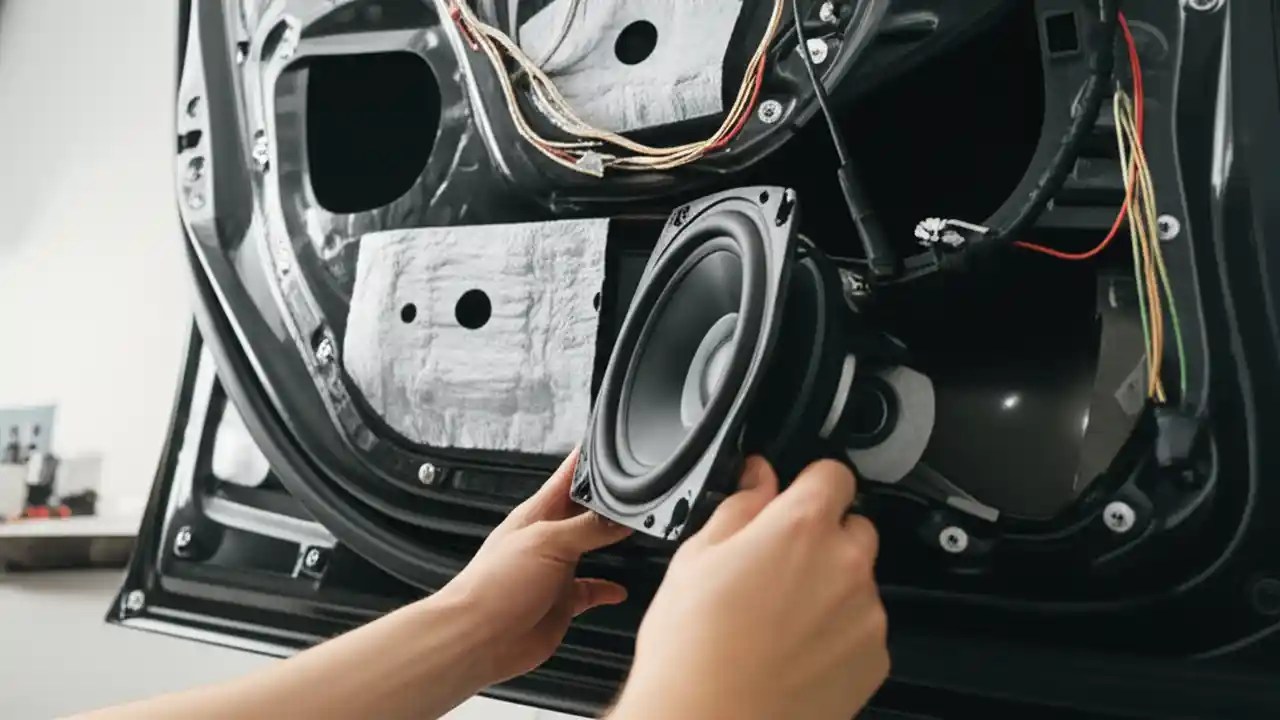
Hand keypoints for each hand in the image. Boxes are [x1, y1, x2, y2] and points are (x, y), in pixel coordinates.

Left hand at [434, 449, 632, 684]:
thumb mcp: (548, 543)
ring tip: (635, 530)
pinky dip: (606, 589)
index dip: (587, 460)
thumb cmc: (496, 584)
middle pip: (583, 511)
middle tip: (636, 493)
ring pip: (590, 548)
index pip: (567, 477)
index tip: (609, 445)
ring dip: (610, 542)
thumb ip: (587, 528)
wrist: (479, 638)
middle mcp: (547, 539)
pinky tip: (619, 590)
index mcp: (537, 514)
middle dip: (607, 502)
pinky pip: (590, 591)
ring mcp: (554, 570)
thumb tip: (620, 518)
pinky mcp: (561, 602)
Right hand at [611, 457, 888, 719]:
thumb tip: (758, 479)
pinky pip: (863, 628)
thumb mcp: (695, 558)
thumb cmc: (693, 652)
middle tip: (776, 569)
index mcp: (799, 527)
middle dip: (822, 539)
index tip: (795, 498)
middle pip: (853, 527)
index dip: (810, 483)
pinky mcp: (874, 658)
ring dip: (829, 588)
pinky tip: (794, 650)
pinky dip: (838, 633)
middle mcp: (844, 564)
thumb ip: (739, 507)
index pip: (832, 474)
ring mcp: (865, 614)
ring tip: (776, 620)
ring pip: (857, 581)